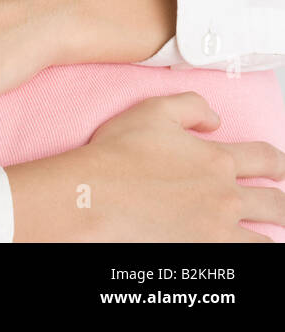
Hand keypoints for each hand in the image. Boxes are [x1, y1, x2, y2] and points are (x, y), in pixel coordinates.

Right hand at [6, 92, 284, 240]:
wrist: (96, 195)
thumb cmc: (117, 155)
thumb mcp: (152, 111)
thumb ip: (190, 106)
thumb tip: (215, 119)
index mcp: (217, 159)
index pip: (266, 159)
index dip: (277, 163)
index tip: (279, 169)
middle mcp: (225, 195)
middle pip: (275, 203)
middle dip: (282, 205)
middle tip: (282, 207)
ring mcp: (218, 227)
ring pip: (264, 237)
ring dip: (269, 235)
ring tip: (268, 236)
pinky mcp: (206, 250)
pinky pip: (243, 255)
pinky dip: (247, 250)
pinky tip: (242, 247)